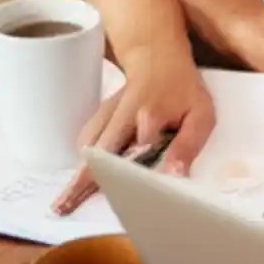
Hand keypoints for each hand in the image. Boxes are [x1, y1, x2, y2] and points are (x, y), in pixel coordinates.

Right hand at [52, 53, 214, 214]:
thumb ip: (188, 145)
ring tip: (63, 202)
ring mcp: (106, 114)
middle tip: (63, 207)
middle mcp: (121, 115)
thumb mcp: (200, 114)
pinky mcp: (100, 116)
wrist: (157, 56)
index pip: (136, 152)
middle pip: (98, 152)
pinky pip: (87, 140)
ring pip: (87, 147)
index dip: (129, 176)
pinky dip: (82, 160)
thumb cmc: (184, 89)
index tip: (120, 199)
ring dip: (77, 173)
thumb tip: (174, 176)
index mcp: (149, 114)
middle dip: (82, 181)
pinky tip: (77, 181)